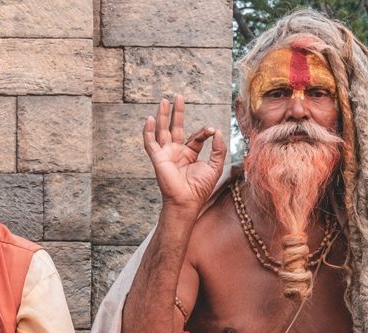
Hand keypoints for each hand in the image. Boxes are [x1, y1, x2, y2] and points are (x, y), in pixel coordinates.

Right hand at [143, 96, 227, 214]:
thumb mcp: (215, 166)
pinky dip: (148, 131)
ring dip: (162, 115)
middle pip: (175, 128)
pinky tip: (149, 119)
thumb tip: (217, 131)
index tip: (211, 130)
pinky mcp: (158, 158)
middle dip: (176, 112)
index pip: (195, 136)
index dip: (204, 131)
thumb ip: (218, 149)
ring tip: (163, 101)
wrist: (187, 201)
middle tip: (178, 96)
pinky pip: (150, 142)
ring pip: (162, 130)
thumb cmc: (200, 188)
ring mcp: (166, 154)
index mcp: (189, 154)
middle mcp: (176, 152)